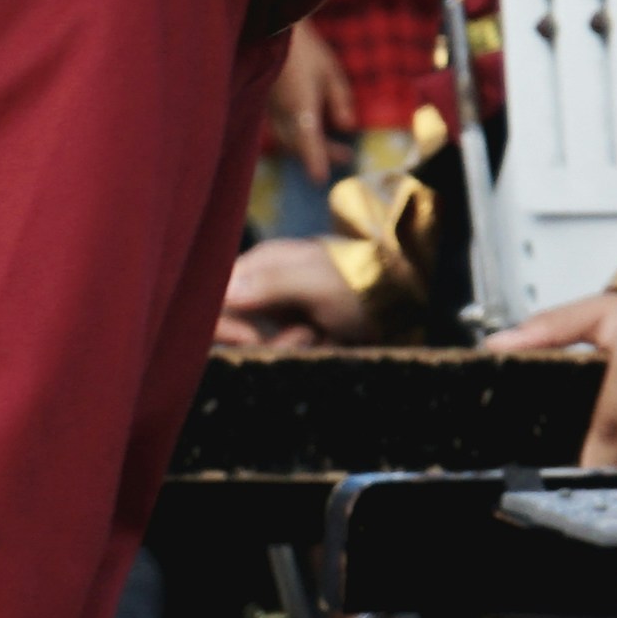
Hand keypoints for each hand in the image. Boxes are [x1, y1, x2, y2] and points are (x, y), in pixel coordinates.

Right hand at [216, 235, 388, 352]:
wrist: (402, 291)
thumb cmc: (359, 281)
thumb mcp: (316, 282)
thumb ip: (270, 284)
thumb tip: (222, 291)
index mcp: (258, 267)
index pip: (213, 301)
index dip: (224, 326)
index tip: (255, 340)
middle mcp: (261, 287)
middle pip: (233, 328)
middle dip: (266, 342)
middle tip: (305, 334)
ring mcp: (278, 308)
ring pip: (260, 346)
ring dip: (290, 347)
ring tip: (322, 334)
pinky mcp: (294, 327)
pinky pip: (282, 350)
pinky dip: (304, 350)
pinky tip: (327, 339)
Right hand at [266, 24, 350, 188]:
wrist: (273, 27)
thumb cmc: (306, 48)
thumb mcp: (330, 71)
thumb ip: (340, 100)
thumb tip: (347, 127)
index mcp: (300, 105)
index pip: (309, 141)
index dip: (316, 160)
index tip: (320, 179)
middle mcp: (282, 112)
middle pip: (299, 144)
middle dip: (321, 154)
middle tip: (346, 155)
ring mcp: (271, 109)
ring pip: (288, 138)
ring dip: (308, 146)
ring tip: (333, 146)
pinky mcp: (266, 104)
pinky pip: (282, 128)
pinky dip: (297, 135)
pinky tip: (311, 128)